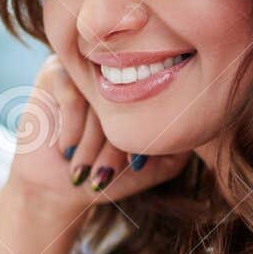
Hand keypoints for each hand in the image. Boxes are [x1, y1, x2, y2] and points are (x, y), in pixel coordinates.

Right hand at [6, 54, 190, 216]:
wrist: (58, 186)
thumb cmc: (109, 174)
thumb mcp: (156, 167)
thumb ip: (182, 147)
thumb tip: (197, 122)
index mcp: (147, 86)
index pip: (157, 100)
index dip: (142, 139)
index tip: (133, 167)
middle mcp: (120, 71)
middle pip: (127, 99)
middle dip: (113, 144)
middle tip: (102, 173)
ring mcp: (88, 67)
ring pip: (99, 97)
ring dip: (91, 141)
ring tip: (82, 167)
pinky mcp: (56, 70)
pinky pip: (72, 93)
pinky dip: (72, 127)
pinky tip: (66, 147)